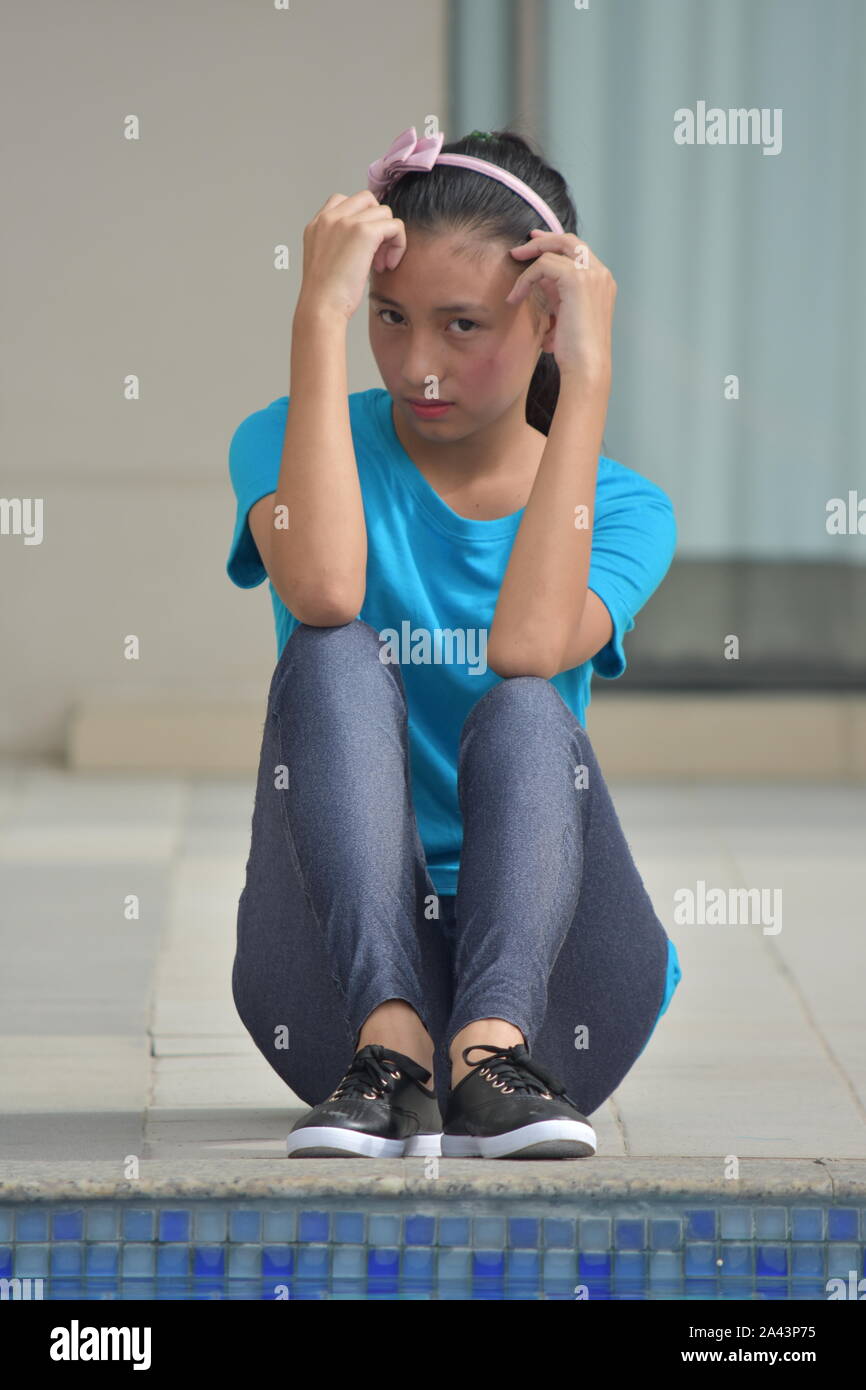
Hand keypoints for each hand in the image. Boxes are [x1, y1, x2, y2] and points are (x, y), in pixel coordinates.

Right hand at [297, 191, 406, 321]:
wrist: (321, 308)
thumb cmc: (325, 296)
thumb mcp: (327, 261)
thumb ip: (340, 242)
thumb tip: (369, 241)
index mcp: (317, 223)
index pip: (345, 201)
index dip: (361, 220)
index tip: (362, 248)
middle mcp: (329, 217)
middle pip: (367, 200)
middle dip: (377, 224)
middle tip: (376, 255)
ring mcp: (346, 221)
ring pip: (384, 212)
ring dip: (388, 237)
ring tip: (381, 264)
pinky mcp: (364, 232)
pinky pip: (395, 226)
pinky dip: (398, 244)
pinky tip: (388, 265)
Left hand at [505, 229, 615, 380]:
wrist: (586, 367)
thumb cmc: (575, 352)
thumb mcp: (565, 317)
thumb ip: (556, 296)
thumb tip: (539, 283)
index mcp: (601, 282)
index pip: (578, 252)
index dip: (554, 245)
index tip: (534, 246)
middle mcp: (601, 274)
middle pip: (569, 241)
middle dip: (543, 240)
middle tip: (521, 247)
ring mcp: (592, 274)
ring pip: (555, 249)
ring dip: (529, 261)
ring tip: (514, 284)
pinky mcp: (577, 280)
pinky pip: (544, 265)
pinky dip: (526, 278)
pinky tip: (516, 297)